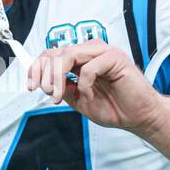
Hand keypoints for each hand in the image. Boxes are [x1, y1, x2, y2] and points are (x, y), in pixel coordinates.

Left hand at [26, 42, 166, 138]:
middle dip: (45, 72)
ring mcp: (103, 52)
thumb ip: (63, 88)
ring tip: (59, 94)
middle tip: (45, 91)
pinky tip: (89, 95)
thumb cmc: (114, 108)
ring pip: (69, 54)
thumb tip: (43, 82)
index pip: (53, 54)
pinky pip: (90, 67)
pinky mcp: (115, 58)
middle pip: (57, 52)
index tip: (30, 84)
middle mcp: (91, 52)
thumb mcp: (79, 100)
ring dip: (58, 77)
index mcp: (82, 59)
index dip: (38, 66)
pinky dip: (84, 84)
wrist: (139, 117)